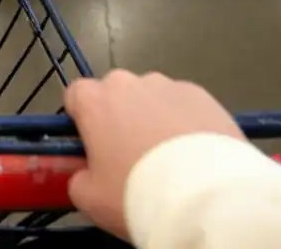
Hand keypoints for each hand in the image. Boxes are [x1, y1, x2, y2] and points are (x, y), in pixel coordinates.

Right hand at [64, 70, 244, 240]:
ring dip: (155, 119)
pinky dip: (186, 123)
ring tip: (171, 159)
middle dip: (120, 118)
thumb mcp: (89, 198)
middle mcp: (129, 83)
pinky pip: (185, 106)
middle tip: (132, 157)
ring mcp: (169, 86)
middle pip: (116, 95)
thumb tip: (83, 171)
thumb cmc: (136, 192)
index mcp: (94, 100)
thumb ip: (76, 176)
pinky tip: (195, 155)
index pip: (76, 96)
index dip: (83, 121)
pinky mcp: (204, 96)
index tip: (93, 146)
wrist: (205, 197)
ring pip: (153, 99)